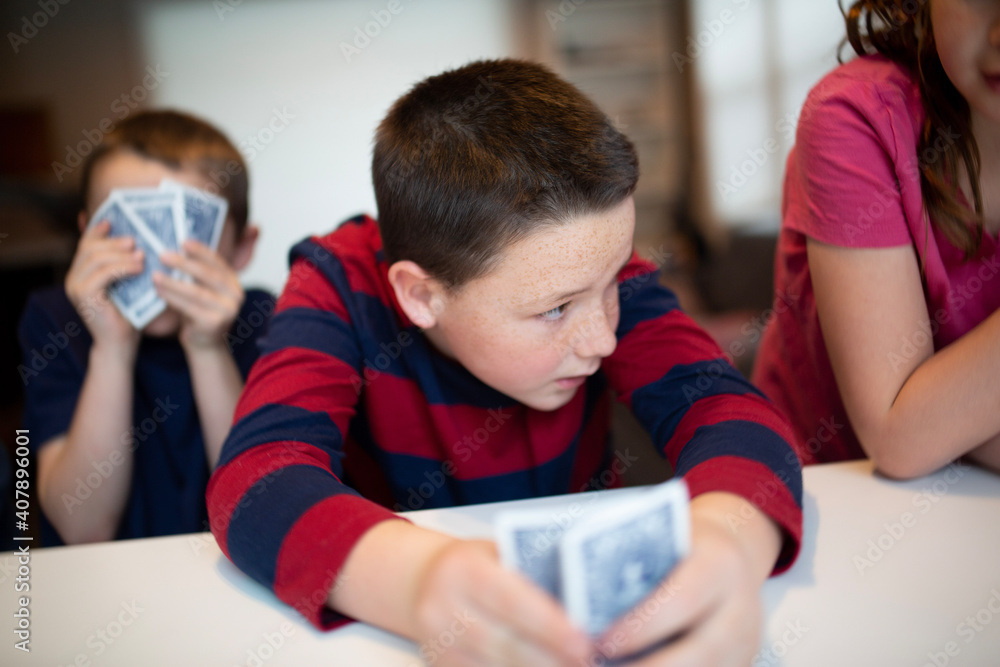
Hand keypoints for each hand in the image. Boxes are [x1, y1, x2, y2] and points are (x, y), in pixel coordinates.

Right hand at [65, 220, 142, 353]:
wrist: (121, 344)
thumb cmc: (129, 315)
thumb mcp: (129, 285)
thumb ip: (127, 266)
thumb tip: (139, 244)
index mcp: (82, 273)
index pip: (86, 244)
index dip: (97, 230)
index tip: (113, 222)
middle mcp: (74, 277)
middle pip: (90, 247)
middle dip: (114, 241)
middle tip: (135, 240)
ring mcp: (75, 286)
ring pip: (96, 258)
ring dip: (120, 254)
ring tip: (141, 256)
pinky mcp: (83, 296)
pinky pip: (102, 273)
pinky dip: (121, 267)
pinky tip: (138, 268)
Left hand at [154, 240, 243, 350]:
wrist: (204, 343)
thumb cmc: (198, 312)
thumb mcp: (201, 289)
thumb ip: (196, 274)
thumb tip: (174, 249)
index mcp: (233, 282)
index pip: (218, 262)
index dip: (201, 251)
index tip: (183, 242)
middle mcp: (236, 295)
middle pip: (209, 275)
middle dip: (184, 264)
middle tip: (163, 255)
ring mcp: (228, 311)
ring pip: (198, 293)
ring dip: (174, 282)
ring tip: (155, 275)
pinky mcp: (215, 324)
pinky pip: (190, 308)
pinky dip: (173, 299)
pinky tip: (159, 292)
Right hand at [412, 539, 593, 666]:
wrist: (423, 581)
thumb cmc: (475, 566)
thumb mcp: (498, 555)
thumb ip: (530, 574)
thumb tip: (582, 606)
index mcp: (463, 569)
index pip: (510, 600)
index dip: (548, 625)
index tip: (582, 641)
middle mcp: (441, 605)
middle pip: (504, 642)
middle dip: (549, 657)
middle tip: (585, 662)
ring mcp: (435, 641)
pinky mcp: (437, 665)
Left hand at [595, 514, 764, 665]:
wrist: (730, 559)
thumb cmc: (682, 548)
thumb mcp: (663, 541)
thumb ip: (634, 566)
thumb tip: (585, 605)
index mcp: (719, 563)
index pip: (679, 601)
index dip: (639, 627)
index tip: (599, 641)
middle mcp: (741, 607)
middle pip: (695, 654)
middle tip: (598, 662)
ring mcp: (745, 643)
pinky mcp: (741, 664)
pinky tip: (634, 666)